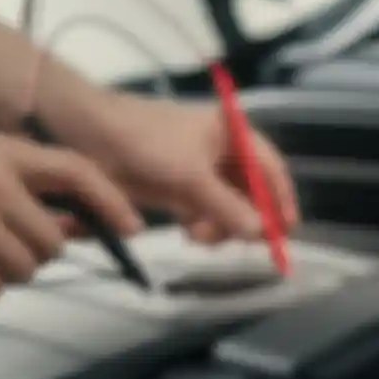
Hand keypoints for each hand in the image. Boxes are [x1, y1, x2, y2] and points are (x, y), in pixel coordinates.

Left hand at [43, 93, 299, 243]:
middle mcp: (222, 151)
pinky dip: (204, 225)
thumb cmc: (147, 142)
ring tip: (199, 236)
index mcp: (233, 134)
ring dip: (222, 226)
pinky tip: (191, 232)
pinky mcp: (180, 187)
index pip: (271, 168)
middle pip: (253, 192)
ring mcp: (201, 170)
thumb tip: (259, 233)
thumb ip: (227, 206)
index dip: (282, 199)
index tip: (286, 231)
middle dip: (249, 219)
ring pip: (229, 206)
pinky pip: (206, 212)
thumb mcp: (190, 176)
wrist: (92, 135)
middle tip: (243, 244)